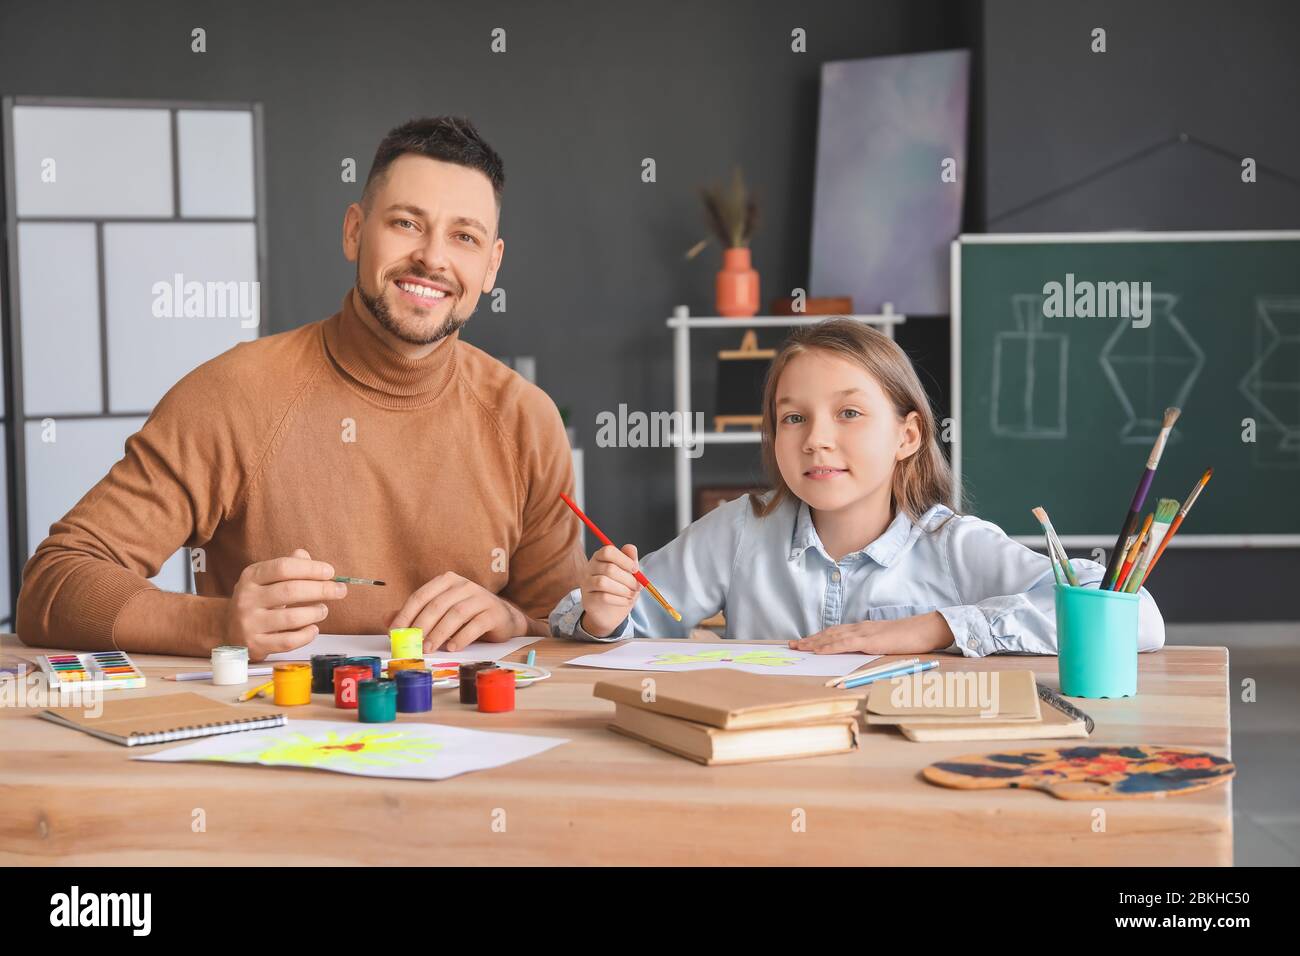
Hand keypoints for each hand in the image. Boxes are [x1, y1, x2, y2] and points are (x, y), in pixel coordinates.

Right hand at [225, 548, 345, 660]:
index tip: (330, 572)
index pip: (283, 567)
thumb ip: (288, 565)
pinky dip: (307, 635)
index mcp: (251, 577)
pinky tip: (313, 628)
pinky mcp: (255, 644)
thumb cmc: (257, 600)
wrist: (230, 629)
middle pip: (291, 591)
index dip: (311, 569)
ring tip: (323, 610)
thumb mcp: (266, 579)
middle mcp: (247, 598)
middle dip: (322, 590)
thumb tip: (306, 557)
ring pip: (291, 618)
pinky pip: (288, 641)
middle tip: (340, 590)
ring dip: (315, 612)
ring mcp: (249, 623)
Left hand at [388, 572, 527, 651]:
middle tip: (412, 644)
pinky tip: (451, 647)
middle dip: (422, 626)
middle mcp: (464, 585)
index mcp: (447, 581)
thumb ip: (415, 614)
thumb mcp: (440, 612)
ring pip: (456, 614)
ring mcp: (480, 597)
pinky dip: (461, 637)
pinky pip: (475, 624)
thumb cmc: (467, 615)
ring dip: (439, 633)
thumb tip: (387, 620)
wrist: (501, 617)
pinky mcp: (493, 612)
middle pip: (437, 605)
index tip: (395, 632)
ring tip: (429, 648)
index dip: (406, 614)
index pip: (421, 596)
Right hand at [579, 544, 641, 637]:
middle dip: (628, 579)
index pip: (608, 551)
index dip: (624, 559)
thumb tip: (631, 548)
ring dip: (623, 589)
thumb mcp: (628, 573)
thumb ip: (630, 560)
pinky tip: (626, 601)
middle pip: (608, 568)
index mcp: (600, 557)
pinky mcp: (587, 599)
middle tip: (637, 586)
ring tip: (631, 594)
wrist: (610, 612)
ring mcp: (586, 583)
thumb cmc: (619, 588)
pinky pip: (602, 597)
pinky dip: (619, 599)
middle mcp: (590, 568)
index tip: (635, 569)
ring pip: (603, 582)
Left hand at [788, 611, 954, 655]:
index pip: (835, 632)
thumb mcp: (884, 642)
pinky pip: (845, 644)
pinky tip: (819, 650)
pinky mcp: (869, 640)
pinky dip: (829, 647)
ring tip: (799, 647)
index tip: (804, 642)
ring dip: (814, 642)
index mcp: (862, 629)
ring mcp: (863, 633)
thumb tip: (860, 653)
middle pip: (829, 633)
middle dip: (810, 639)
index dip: (818, 637)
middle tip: (792, 645)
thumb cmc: (908, 638)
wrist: (923, 630)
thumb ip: (871, 645)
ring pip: (833, 637)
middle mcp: (859, 628)